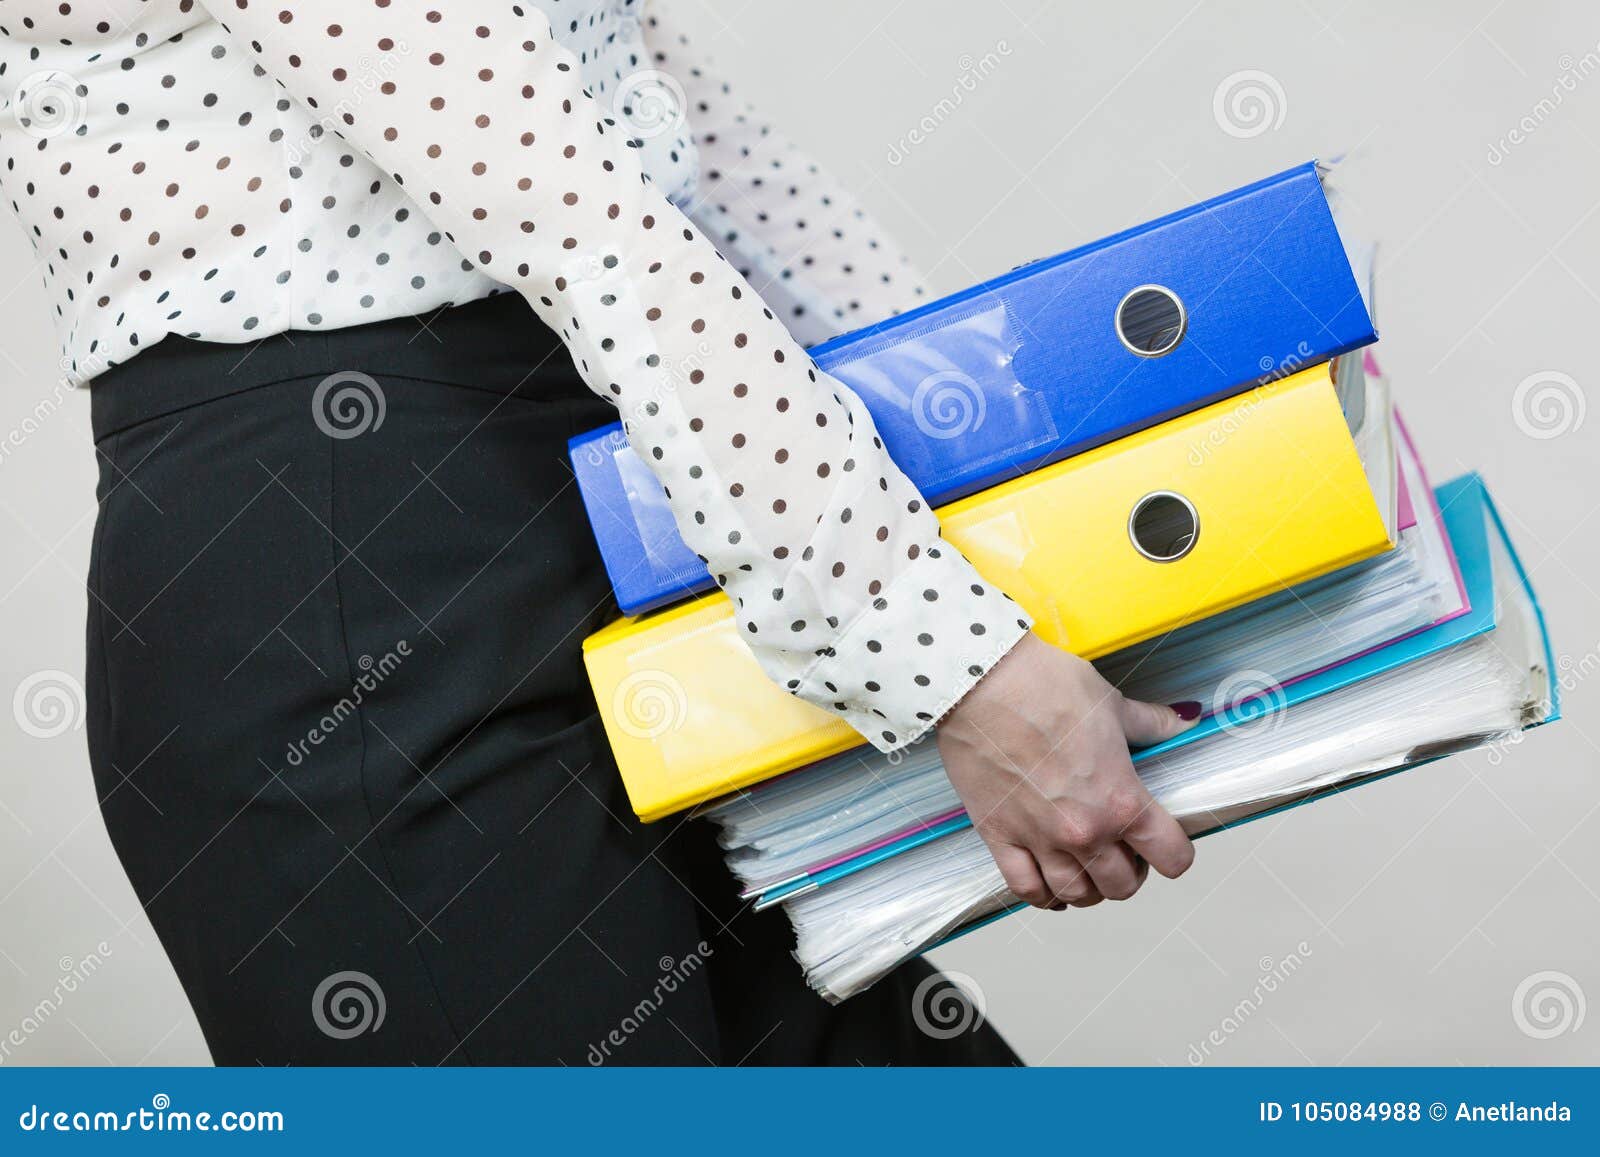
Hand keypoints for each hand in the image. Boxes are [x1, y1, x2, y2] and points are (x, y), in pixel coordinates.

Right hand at [937, 633, 1199, 908]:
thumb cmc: (1044, 687)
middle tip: (1123, 849)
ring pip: (1076, 894)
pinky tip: (1048, 883)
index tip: (1164, 842)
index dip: (1174, 852)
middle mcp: (1084, 831)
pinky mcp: (998, 836)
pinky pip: (1025, 889)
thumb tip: (1183, 720)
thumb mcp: (1110, 703)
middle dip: (1130, 871)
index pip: (1172, 857)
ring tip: (1086, 866)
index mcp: (1121, 800)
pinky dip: (1042, 894)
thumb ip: (1150, 723)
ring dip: (1089, 887)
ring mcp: (1039, 840)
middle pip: (1123, 885)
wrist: (981, 682)